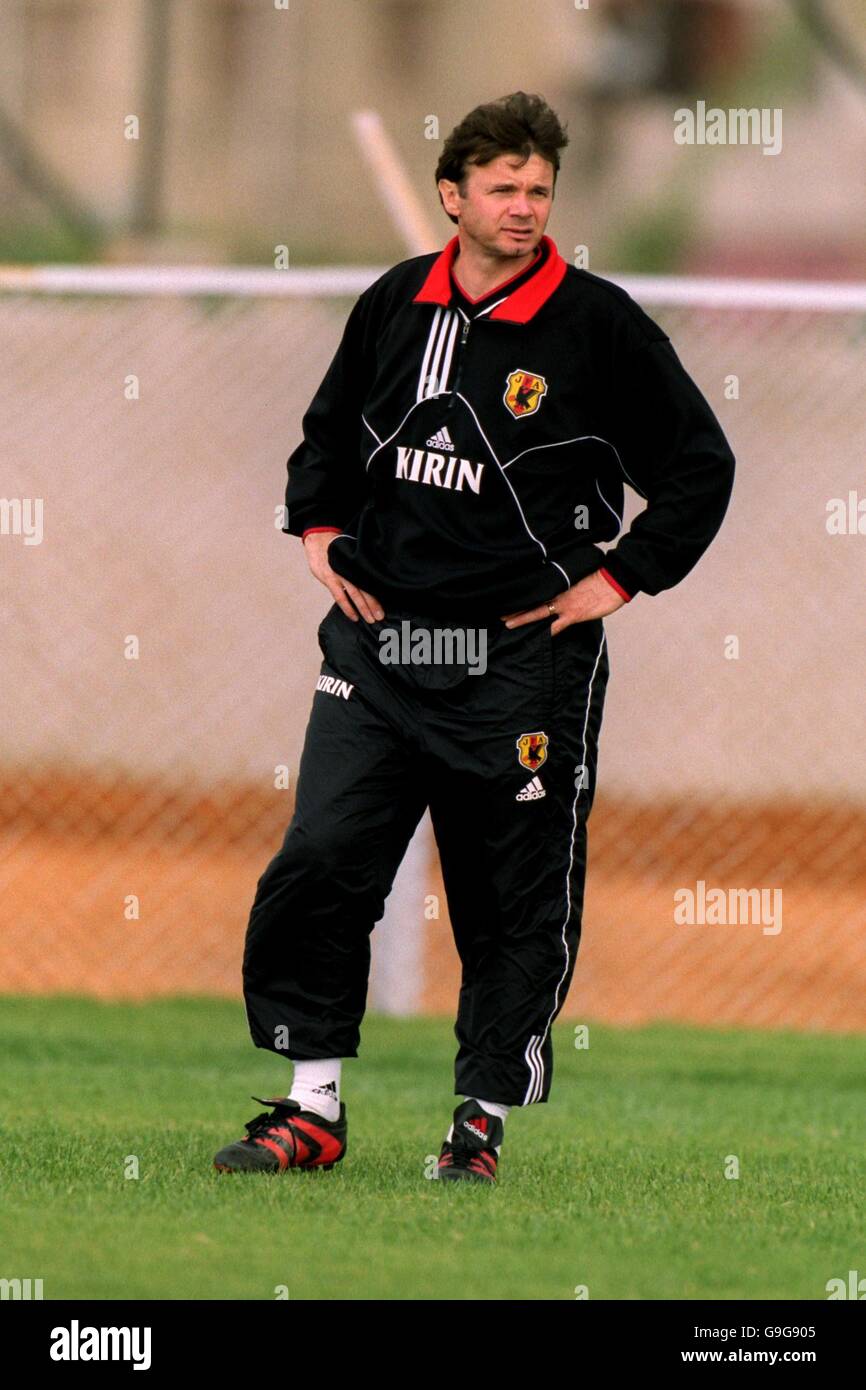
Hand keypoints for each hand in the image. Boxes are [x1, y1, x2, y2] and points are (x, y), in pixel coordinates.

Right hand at [302, 532, 383, 622]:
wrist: (319, 538)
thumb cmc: (336, 549)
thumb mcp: (350, 555)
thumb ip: (358, 568)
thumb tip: (369, 581)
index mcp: (358, 565)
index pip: (372, 582)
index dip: (379, 595)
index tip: (385, 606)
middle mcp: (352, 570)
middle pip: (367, 590)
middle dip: (374, 605)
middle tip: (381, 617)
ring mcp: (341, 575)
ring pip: (356, 595)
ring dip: (364, 608)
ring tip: (371, 619)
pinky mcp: (330, 579)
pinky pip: (340, 596)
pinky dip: (348, 608)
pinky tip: (354, 617)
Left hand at [501, 569, 625, 634]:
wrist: (614, 580)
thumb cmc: (600, 578)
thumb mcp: (581, 578)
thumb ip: (569, 584)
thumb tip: (564, 587)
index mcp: (559, 585)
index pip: (538, 592)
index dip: (524, 597)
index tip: (512, 598)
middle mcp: (558, 594)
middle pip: (532, 602)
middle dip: (516, 609)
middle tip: (500, 614)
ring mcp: (564, 605)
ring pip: (538, 613)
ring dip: (523, 619)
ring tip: (508, 624)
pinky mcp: (574, 615)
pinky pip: (558, 626)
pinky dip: (548, 632)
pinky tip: (538, 637)